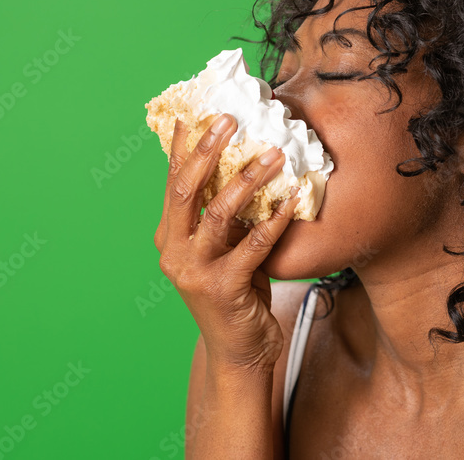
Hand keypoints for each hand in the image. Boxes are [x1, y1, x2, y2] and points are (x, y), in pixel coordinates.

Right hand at [153, 113, 300, 370]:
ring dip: (247, 180)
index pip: (173, 182)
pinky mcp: (223, 289)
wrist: (238, 351)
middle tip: (230, 121)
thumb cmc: (234, 291)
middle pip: (186, 191)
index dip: (181, 147)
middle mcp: (174, 252)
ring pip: (218, 215)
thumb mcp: (218, 248)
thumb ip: (218, 215)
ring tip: (273, 154)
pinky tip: (294, 198)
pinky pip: (254, 245)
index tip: (193, 112)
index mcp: (169, 237)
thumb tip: (236, 163)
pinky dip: (276, 218)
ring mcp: (195, 272)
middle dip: (207, 151)